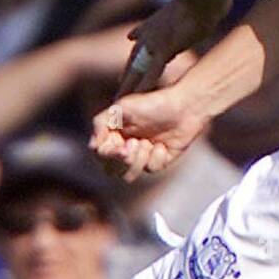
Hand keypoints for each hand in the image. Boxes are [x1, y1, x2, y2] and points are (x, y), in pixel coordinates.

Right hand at [90, 82, 209, 181]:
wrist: (184, 106)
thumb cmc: (153, 103)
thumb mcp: (122, 107)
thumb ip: (101, 123)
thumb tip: (93, 145)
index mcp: (115, 136)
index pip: (101, 155)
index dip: (108, 153)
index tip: (119, 141)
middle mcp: (126, 148)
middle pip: (112, 170)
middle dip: (123, 159)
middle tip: (135, 143)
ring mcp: (143, 156)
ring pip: (129, 175)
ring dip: (138, 159)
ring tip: (148, 143)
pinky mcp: (159, 160)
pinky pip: (152, 169)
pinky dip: (157, 158)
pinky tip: (162, 145)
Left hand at [114, 0, 227, 97]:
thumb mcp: (198, 4)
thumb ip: (202, 10)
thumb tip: (223, 4)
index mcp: (157, 22)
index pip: (140, 42)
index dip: (136, 56)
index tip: (129, 67)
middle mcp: (152, 32)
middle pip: (135, 59)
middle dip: (128, 75)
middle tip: (120, 91)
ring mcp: (157, 41)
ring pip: (138, 68)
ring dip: (130, 86)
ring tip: (120, 101)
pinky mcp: (165, 48)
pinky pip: (152, 70)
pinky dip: (145, 84)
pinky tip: (138, 97)